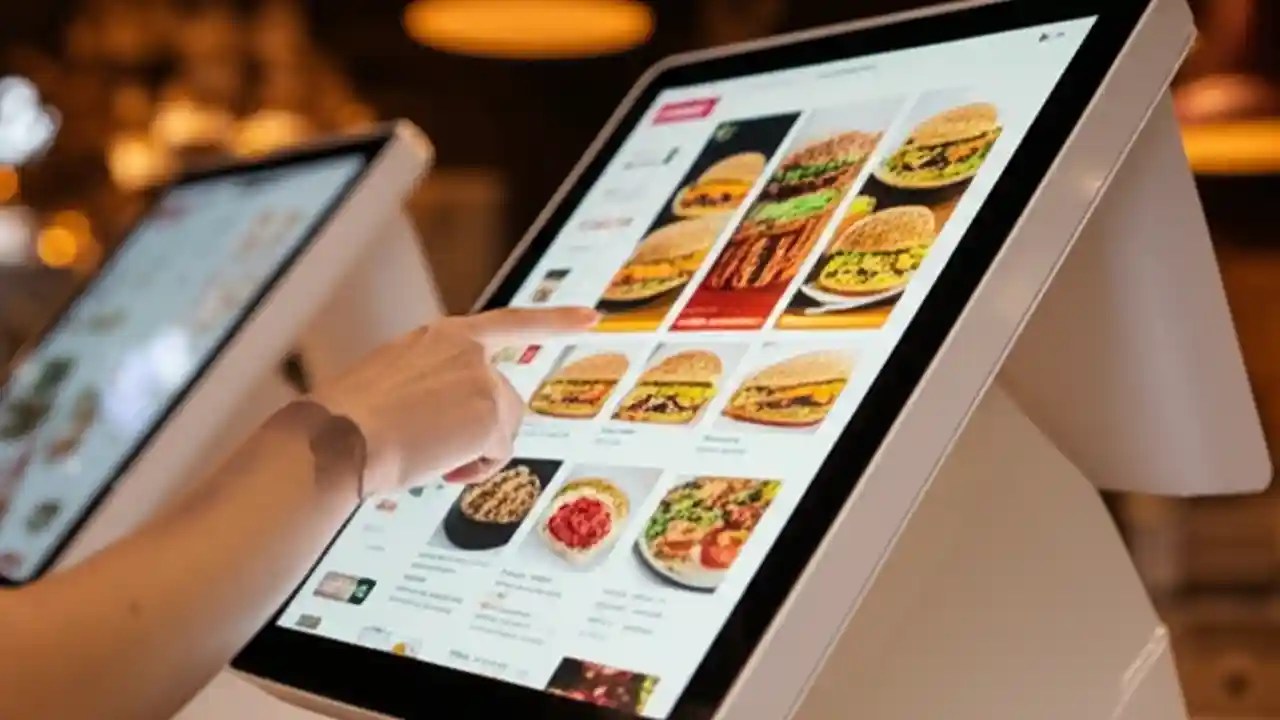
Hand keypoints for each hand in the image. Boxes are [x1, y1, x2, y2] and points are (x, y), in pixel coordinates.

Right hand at [312, 307, 597, 493]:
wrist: (335, 438)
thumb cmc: (346, 422)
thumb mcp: (394, 385)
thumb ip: (435, 387)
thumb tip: (458, 427)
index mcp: (440, 337)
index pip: (510, 323)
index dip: (555, 321)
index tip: (592, 317)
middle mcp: (467, 349)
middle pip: (504, 403)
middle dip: (479, 436)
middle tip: (431, 455)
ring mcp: (483, 378)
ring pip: (502, 431)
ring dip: (473, 454)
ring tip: (426, 459)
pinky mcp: (491, 412)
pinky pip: (498, 455)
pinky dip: (473, 470)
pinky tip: (438, 468)